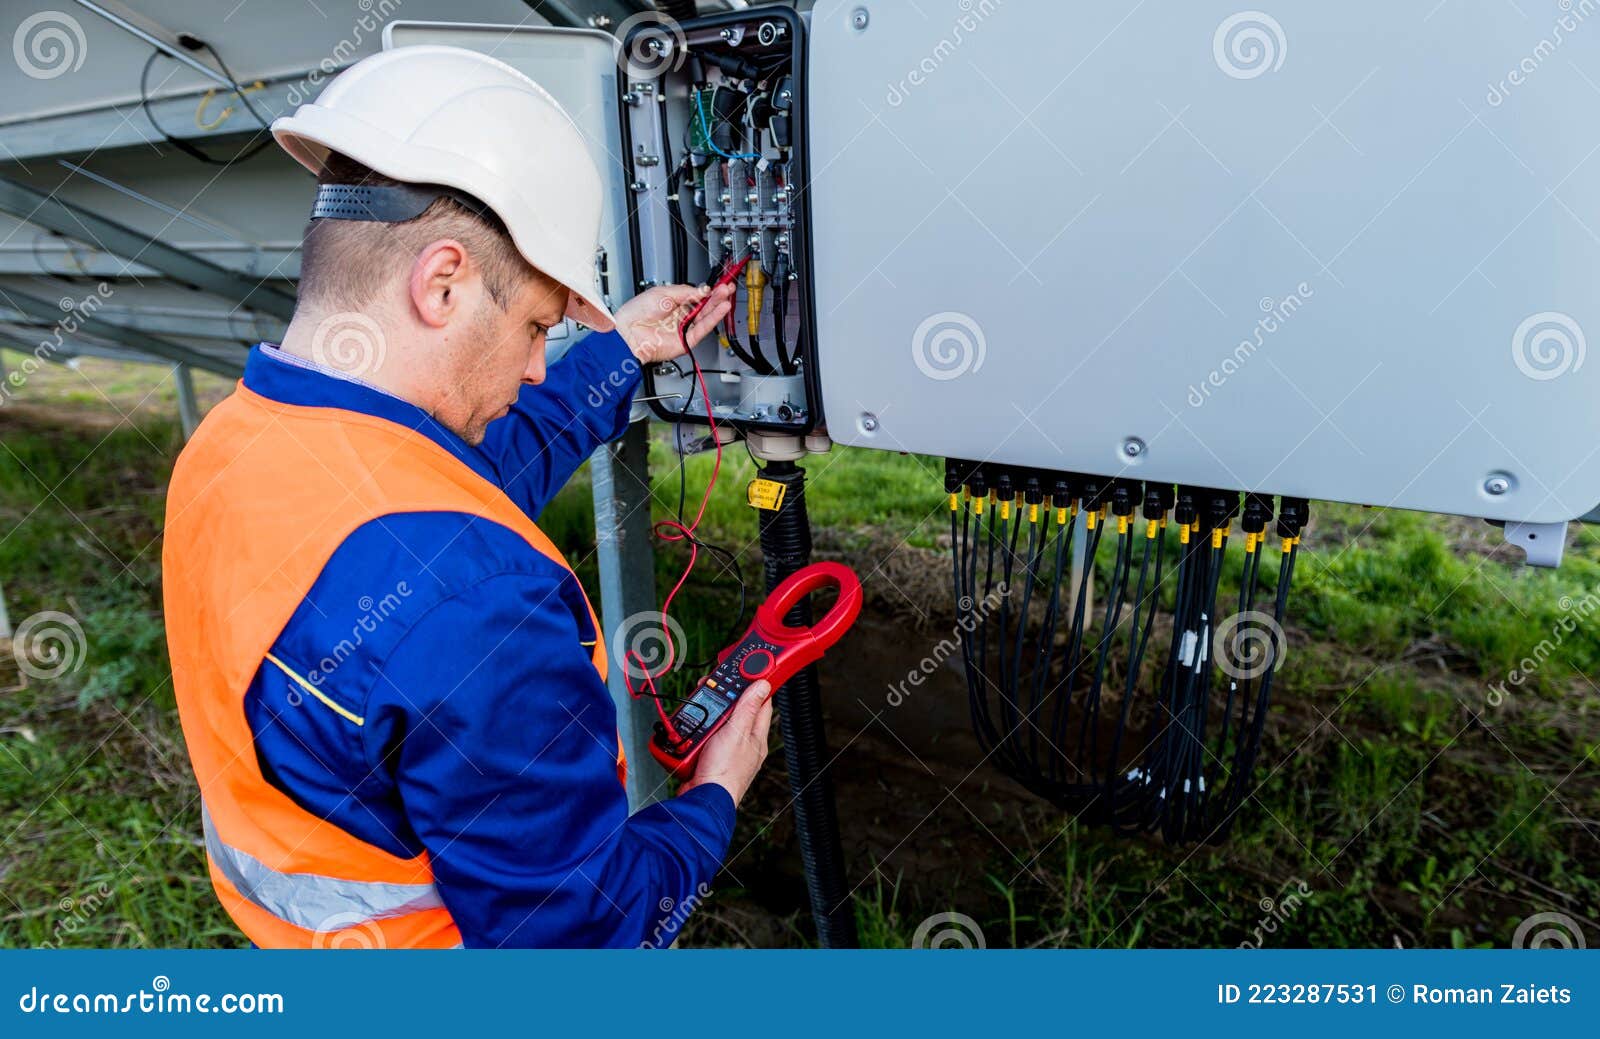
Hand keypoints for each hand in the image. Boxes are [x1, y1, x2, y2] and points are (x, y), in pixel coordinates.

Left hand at [614, 283, 735, 365]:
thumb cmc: (637, 313)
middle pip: (703, 306)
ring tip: (726, 296)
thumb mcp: (663, 292)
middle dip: (716, 297)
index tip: (718, 284)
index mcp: (672, 303)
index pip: (696, 296)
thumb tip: (702, 290)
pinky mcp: (686, 341)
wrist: (629, 333)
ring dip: (717, 306)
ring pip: (705, 317)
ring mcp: (682, 329)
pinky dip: (713, 319)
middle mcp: (679, 316)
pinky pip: (703, 329)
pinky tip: (720, 309)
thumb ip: (686, 291)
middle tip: (726, 288)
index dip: (708, 290)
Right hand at [680, 681, 772, 806]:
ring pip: (716, 723)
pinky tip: (690, 728)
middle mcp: (743, 743)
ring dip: (706, 714)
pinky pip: (702, 737)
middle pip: (735, 710)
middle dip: (723, 698)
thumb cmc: (724, 772)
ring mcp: (725, 750)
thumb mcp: (736, 732)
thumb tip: (763, 685)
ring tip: (697, 708)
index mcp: (756, 736)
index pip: (761, 702)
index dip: (755, 684)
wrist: (702, 800)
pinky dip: (696, 731)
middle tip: (710, 685)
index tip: (746, 669)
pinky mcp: (709, 757)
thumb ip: (748, 708)